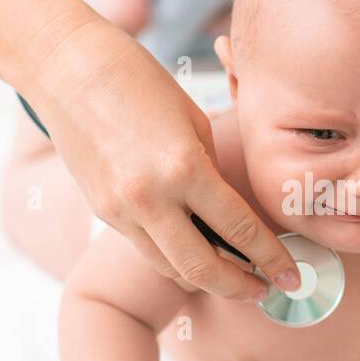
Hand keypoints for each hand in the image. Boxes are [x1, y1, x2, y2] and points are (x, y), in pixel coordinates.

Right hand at [26, 10, 300, 301]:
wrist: (67, 68)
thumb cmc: (139, 81)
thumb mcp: (193, 122)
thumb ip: (211, 172)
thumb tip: (227, 214)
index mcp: (185, 168)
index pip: (240, 229)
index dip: (272, 258)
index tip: (292, 275)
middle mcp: (151, 198)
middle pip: (203, 268)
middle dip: (240, 288)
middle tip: (266, 292)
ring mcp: (121, 211)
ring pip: (171, 267)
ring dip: (206, 280)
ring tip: (234, 280)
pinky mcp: (102, 213)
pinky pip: (147, 249)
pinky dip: (175, 259)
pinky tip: (195, 255)